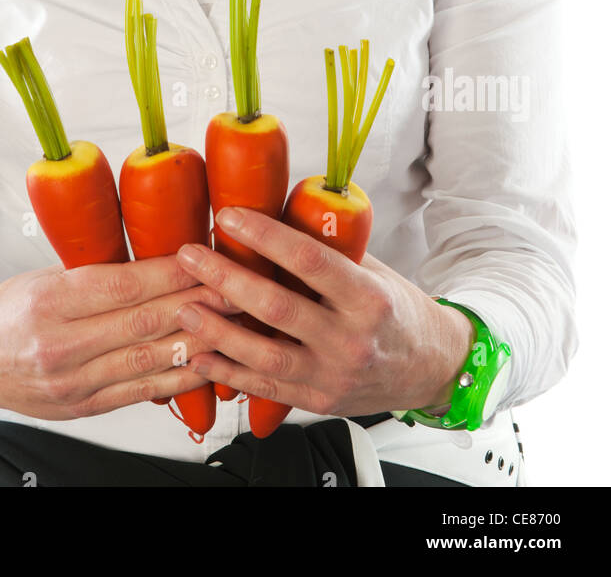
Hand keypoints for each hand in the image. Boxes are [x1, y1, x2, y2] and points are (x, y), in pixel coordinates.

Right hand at [0, 255, 239, 424]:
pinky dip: (177, 380)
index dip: (170, 272)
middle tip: (235, 285)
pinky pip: (140, 393)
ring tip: (234, 324)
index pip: (122, 285)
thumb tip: (159, 257)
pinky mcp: (82, 409)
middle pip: (142, 322)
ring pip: (147, 361)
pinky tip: (207, 365)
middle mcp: (60, 344)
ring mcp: (72, 383)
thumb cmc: (7, 311)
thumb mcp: (45, 276)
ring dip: (197, 341)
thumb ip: (98, 273)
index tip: (205, 256)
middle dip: (197, 302)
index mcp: (49, 301)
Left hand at [173, 208, 474, 418]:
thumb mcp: (372, 271)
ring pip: (265, 356)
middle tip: (190, 256)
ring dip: (217, 331)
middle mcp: (350, 340)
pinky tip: (199, 355)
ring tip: (184, 307)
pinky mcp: (318, 401)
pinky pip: (265, 388)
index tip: (230, 217)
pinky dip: (228, 372)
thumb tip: (273, 211)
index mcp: (367, 298)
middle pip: (277, 308)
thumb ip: (327, 251)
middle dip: (226, 279)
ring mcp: (332, 375)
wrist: (430, 367)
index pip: (309, 261)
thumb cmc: (395, 310)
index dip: (265, 237)